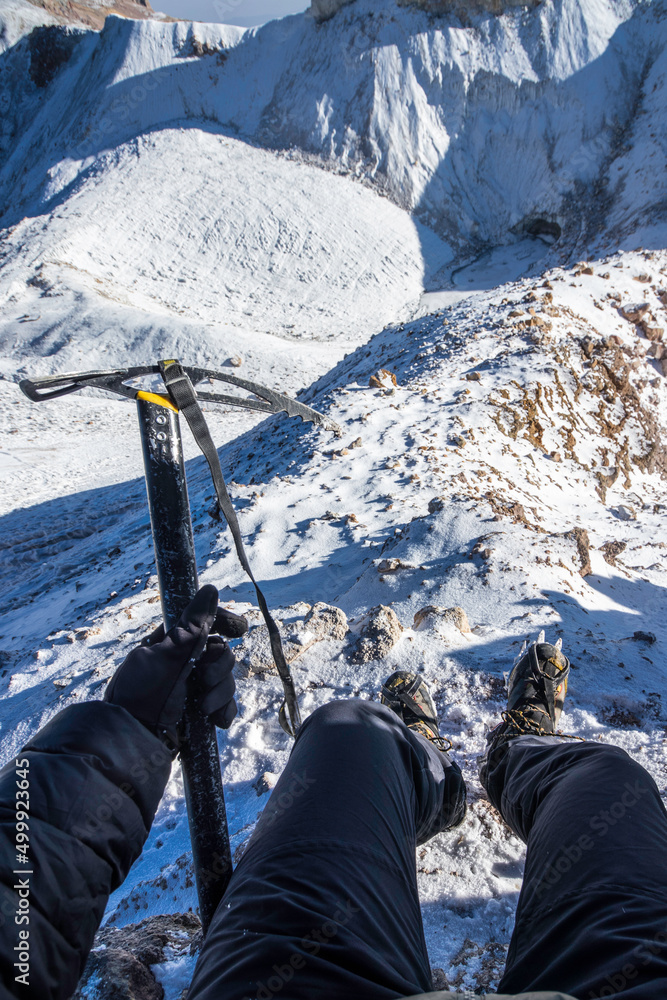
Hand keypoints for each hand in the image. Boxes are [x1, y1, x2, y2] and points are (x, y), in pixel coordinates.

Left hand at [104, 585, 247, 748]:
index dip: (223, 622)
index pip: (203, 622)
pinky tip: (216, 722)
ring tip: (203, 709)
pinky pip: (224, 704)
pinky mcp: (198, 711)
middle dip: (220, 669)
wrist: (133, 746)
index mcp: (170, 642)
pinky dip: (224, 711)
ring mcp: (191, 687)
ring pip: (225, 680)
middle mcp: (182, 662)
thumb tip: (211, 590)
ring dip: (220, 693)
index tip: (237, 629)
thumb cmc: (144, 696)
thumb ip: (193, 625)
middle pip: (221, 653)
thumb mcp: (168, 657)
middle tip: (204, 681)